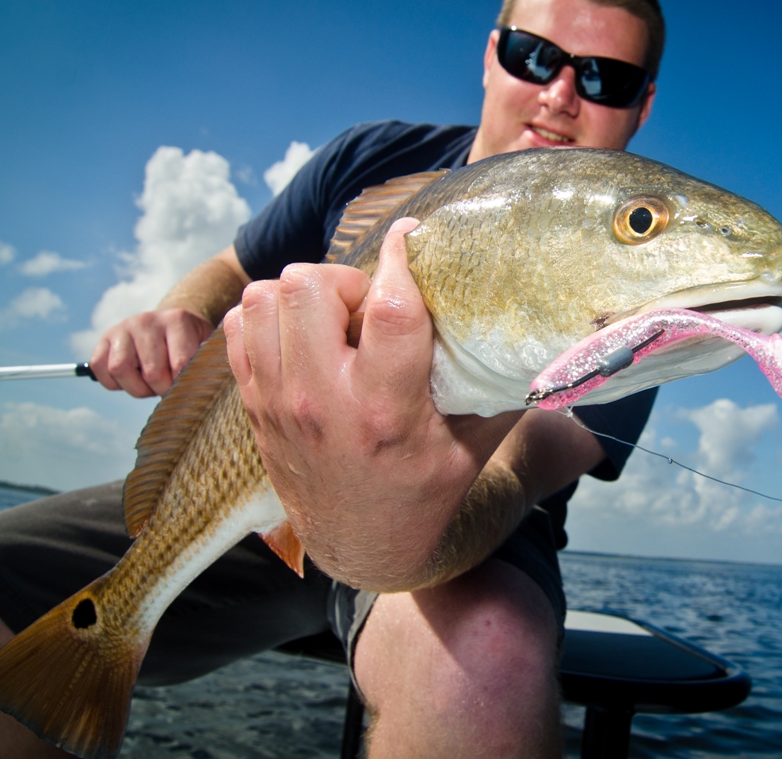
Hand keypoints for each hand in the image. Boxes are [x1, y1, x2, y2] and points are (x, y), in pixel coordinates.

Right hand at [90, 308, 213, 396]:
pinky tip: (132, 378)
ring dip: (137, 388)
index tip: (186, 388)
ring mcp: (123, 327)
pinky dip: (115, 383)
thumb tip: (210, 386)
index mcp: (177, 319)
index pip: (179, 363)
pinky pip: (102, 370)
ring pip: (120, 370)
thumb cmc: (192, 343)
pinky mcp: (104, 338)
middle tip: (168, 387)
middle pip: (151, 372)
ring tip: (150, 383)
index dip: (181, 385)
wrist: (171, 324)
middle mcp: (147, 319)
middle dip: (161, 389)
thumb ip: (209, 362)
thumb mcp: (207, 347)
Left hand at [224, 219, 520, 590]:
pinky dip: (269, 317)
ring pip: (265, 297)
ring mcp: (279, 402)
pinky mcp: (254, 404)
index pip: (386, 308)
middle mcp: (322, 401)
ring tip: (334, 321)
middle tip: (367, 306)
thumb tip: (541, 331)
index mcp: (385, 410)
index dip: (400, 257)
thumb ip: (500, 386)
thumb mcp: (474, 446)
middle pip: (306, 286)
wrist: (360, 544)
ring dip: (303, 295)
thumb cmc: (425, 489)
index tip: (411, 236)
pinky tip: (304, 338)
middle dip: (343, 279)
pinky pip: (240, 325)